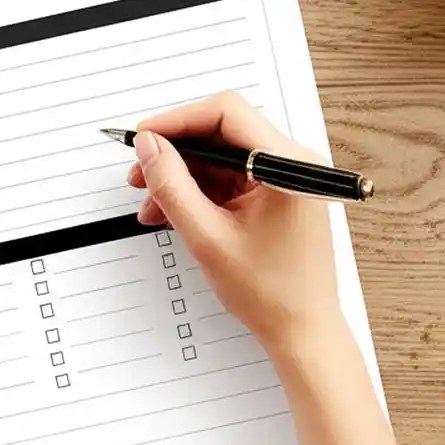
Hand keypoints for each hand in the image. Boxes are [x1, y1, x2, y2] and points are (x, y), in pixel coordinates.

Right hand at [129, 93, 340, 355]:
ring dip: (184, 177)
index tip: (145, 137)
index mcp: (288, 165)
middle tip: (141, 173)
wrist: (302, 331)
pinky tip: (173, 211)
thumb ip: (172, 186)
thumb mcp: (207, 237)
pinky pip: (231, 180)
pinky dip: (200, 192)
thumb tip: (150, 148)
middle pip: (222, 133)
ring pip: (222, 158)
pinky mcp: (277, 196)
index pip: (226, 113)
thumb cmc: (273, 293)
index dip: (178, 120)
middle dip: (176, 153)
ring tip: (152, 202)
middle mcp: (293, 164)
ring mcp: (286, 180)